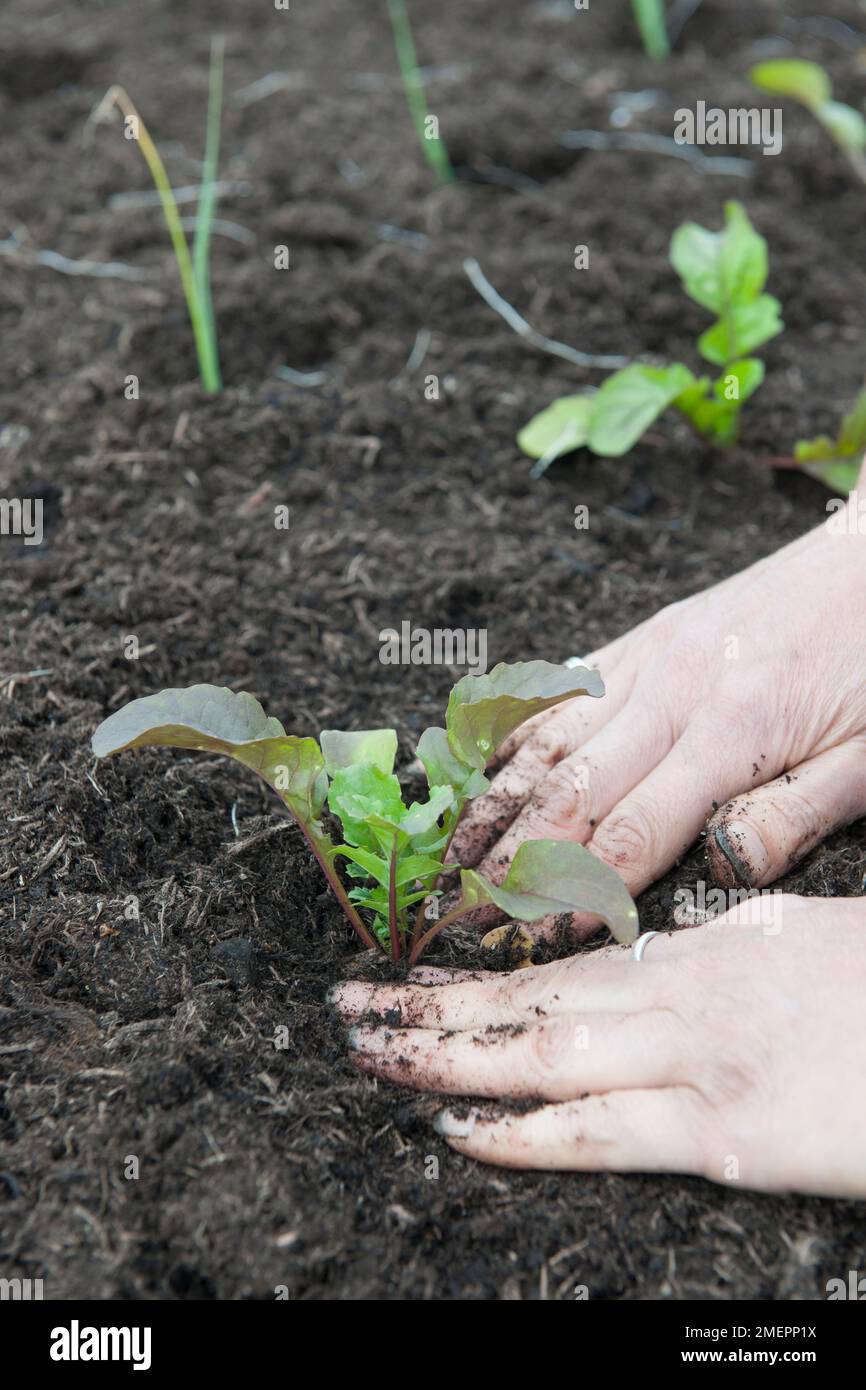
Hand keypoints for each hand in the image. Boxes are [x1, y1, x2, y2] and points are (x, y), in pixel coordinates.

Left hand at [331, 895, 865, 1194]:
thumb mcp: (806, 944)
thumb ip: (730, 951)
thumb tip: (670, 953)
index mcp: (711, 948)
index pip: (566, 958)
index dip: (481, 967)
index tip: (415, 966)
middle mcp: (689, 993)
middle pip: (531, 997)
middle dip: (429, 1001)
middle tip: (347, 1001)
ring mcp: (702, 1059)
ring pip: (542, 1051)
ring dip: (442, 1050)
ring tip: (367, 1046)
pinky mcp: (731, 1133)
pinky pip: (599, 1133)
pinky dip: (519, 1130)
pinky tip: (456, 1126)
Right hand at [452, 486, 865, 934]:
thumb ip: (793, 819)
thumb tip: (719, 871)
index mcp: (734, 733)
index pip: (632, 833)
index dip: (576, 892)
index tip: (530, 935)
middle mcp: (674, 692)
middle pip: (570, 791)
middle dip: (513, 858)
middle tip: (464, 910)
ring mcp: (652, 656)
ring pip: (551, 738)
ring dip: (496, 800)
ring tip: (452, 851)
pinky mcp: (647, 635)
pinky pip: (564, 686)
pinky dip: (517, 729)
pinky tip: (483, 763)